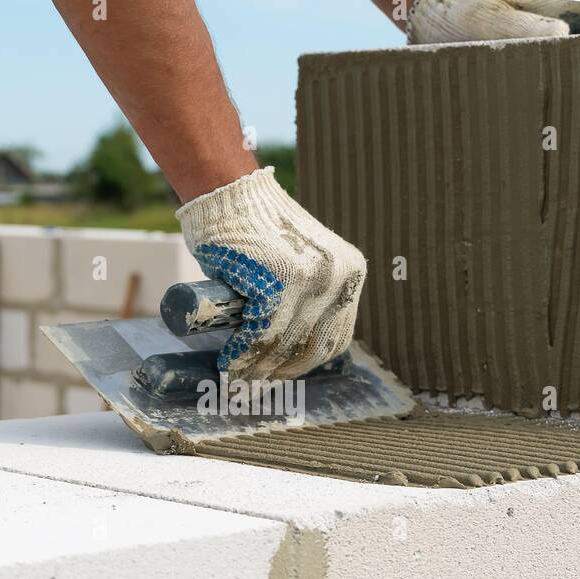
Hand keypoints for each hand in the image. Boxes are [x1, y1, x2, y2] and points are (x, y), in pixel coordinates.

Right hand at [176, 167, 364, 381]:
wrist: (230, 192)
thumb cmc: (257, 228)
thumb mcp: (300, 261)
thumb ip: (307, 294)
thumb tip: (290, 345)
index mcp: (351, 273)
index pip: (335, 336)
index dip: (306, 363)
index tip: (281, 375)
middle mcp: (339, 278)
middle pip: (314, 346)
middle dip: (282, 373)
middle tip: (255, 385)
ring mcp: (310, 280)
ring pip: (286, 344)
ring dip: (258, 369)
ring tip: (236, 379)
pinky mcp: (277, 283)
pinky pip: (261, 332)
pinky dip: (242, 353)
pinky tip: (228, 362)